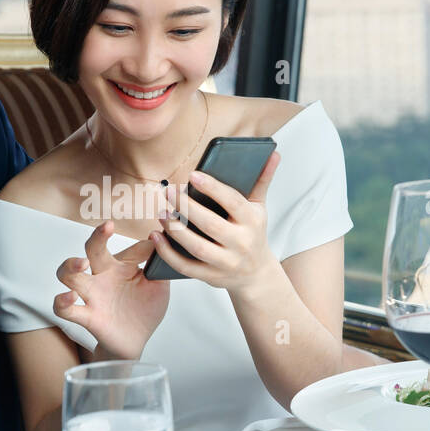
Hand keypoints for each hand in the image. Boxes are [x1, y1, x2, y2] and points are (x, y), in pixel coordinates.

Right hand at [53, 220, 169, 359]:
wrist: (136, 341)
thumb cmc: (145, 311)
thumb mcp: (159, 286)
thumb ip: (159, 265)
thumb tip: (160, 239)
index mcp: (121, 267)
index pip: (130, 248)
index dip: (144, 245)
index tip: (157, 242)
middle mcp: (103, 277)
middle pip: (91, 249)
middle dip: (96, 237)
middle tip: (106, 229)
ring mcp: (92, 296)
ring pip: (68, 274)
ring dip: (70, 266)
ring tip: (82, 264)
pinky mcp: (87, 316)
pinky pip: (64, 308)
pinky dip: (62, 301)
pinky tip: (71, 297)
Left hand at [150, 151, 283, 295]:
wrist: (257, 274)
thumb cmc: (253, 233)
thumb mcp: (259, 208)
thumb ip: (263, 180)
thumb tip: (273, 154)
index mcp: (252, 222)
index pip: (232, 202)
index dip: (212, 188)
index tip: (192, 175)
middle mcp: (241, 243)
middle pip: (210, 225)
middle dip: (187, 208)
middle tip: (169, 191)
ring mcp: (226, 262)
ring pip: (197, 247)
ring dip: (176, 230)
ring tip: (162, 212)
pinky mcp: (211, 276)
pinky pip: (186, 267)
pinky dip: (168, 253)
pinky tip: (156, 236)